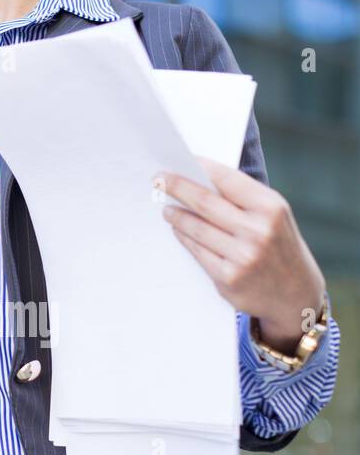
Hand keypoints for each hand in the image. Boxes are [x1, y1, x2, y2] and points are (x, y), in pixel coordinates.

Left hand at [156, 156, 326, 354]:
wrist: (296, 295)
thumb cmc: (278, 247)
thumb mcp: (273, 217)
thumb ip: (242, 199)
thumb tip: (198, 178)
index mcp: (271, 208)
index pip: (226, 179)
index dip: (200, 167)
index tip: (181, 158)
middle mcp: (258, 231)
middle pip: (204, 201)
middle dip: (177, 186)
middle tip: (159, 178)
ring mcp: (243, 256)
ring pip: (195, 227)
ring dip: (176, 214)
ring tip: (167, 208)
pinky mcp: (228, 277)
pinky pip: (196, 250)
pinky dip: (183, 236)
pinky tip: (177, 230)